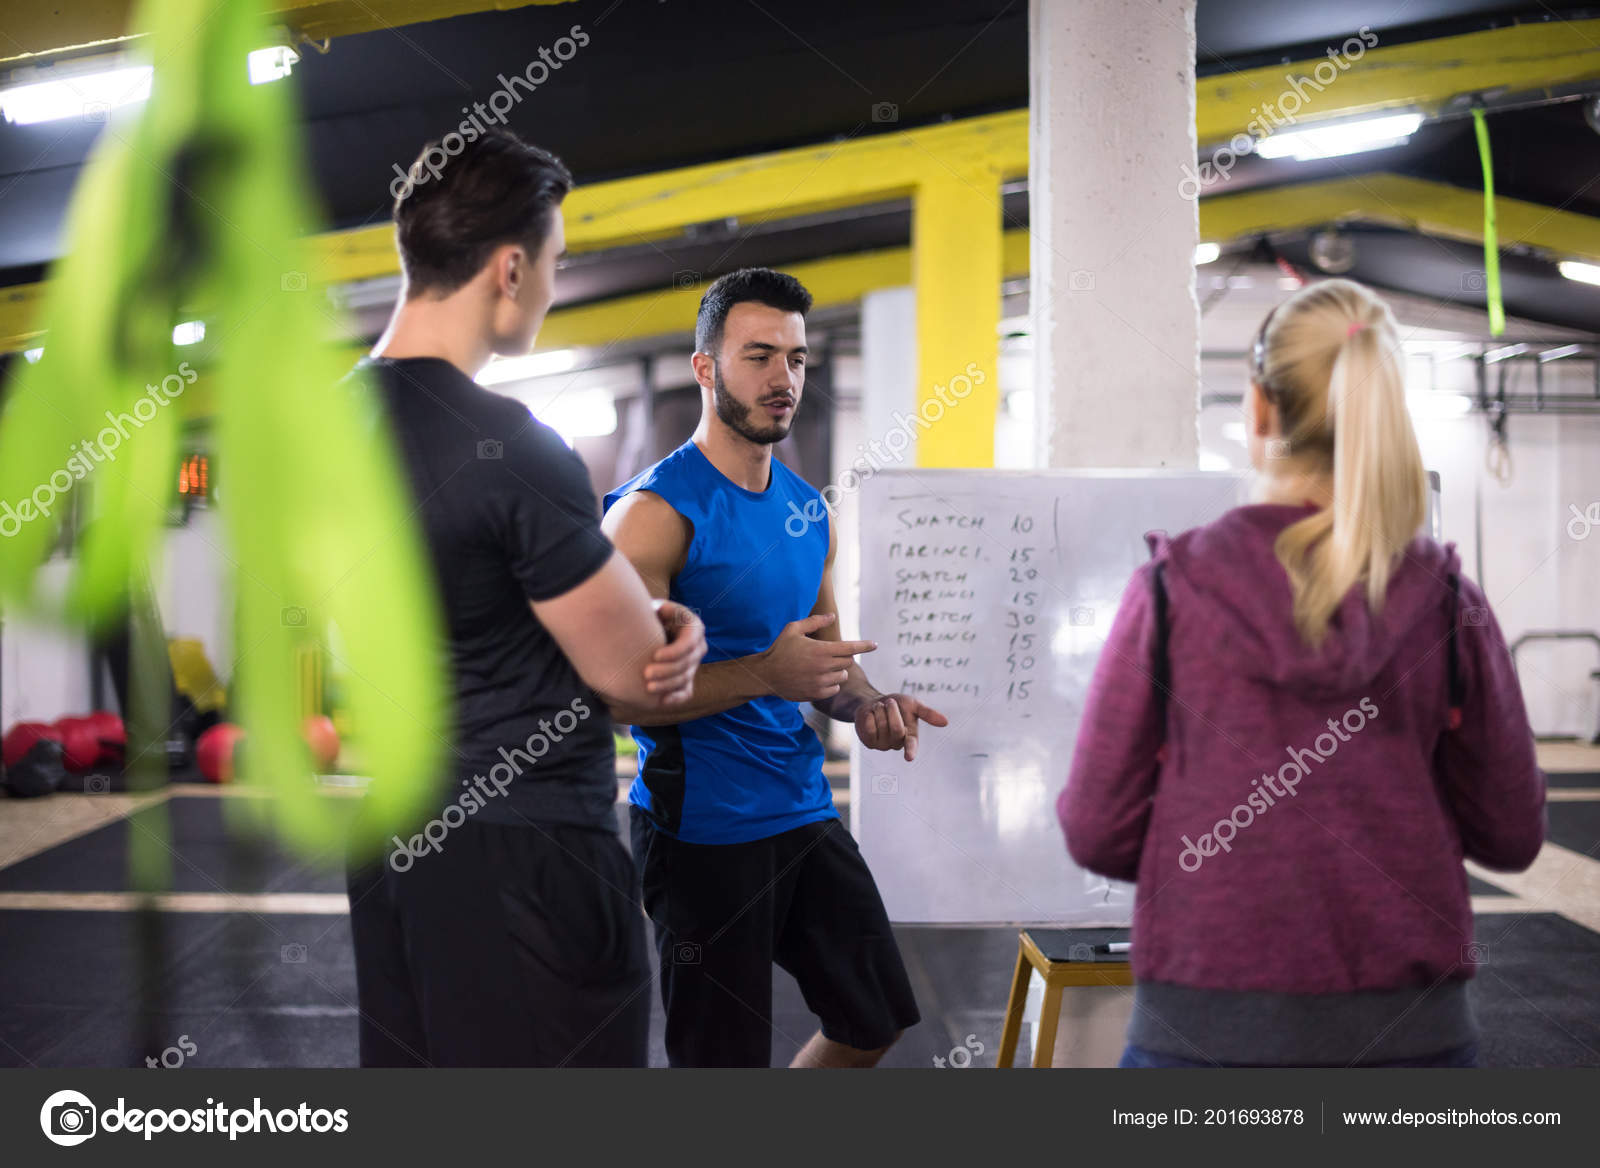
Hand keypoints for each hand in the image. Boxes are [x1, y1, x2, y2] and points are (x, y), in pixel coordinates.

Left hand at [644, 599, 705, 705]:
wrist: (649, 630)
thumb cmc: (651, 616)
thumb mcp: (657, 607)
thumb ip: (660, 609)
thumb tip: (661, 611)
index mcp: (694, 627)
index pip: (690, 642)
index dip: (674, 651)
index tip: (655, 656)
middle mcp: (698, 647)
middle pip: (687, 663)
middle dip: (667, 671)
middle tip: (646, 674)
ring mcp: (693, 664)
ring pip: (685, 679)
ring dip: (667, 685)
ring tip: (648, 687)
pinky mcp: (686, 679)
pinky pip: (686, 692)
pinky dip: (675, 698)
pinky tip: (662, 701)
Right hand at [759, 613, 875, 702]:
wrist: (766, 675)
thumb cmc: (780, 649)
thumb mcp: (793, 629)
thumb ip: (814, 622)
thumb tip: (832, 616)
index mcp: (821, 650)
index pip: (851, 648)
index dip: (865, 645)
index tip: (874, 644)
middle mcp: (824, 667)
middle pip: (848, 662)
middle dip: (843, 657)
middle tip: (829, 654)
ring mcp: (821, 682)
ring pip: (842, 676)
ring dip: (837, 671)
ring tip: (822, 667)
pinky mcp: (817, 694)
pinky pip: (835, 689)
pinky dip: (831, 684)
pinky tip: (818, 679)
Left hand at [855, 693, 947, 761]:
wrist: (874, 702)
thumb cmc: (897, 705)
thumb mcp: (913, 705)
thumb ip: (928, 713)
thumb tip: (946, 722)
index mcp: (911, 736)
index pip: (911, 745)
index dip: (910, 751)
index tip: (909, 757)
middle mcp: (897, 744)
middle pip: (896, 728)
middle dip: (892, 710)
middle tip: (890, 702)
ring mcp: (882, 745)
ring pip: (881, 726)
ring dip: (880, 710)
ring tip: (880, 708)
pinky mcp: (869, 743)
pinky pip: (869, 728)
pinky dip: (870, 715)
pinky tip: (871, 715)